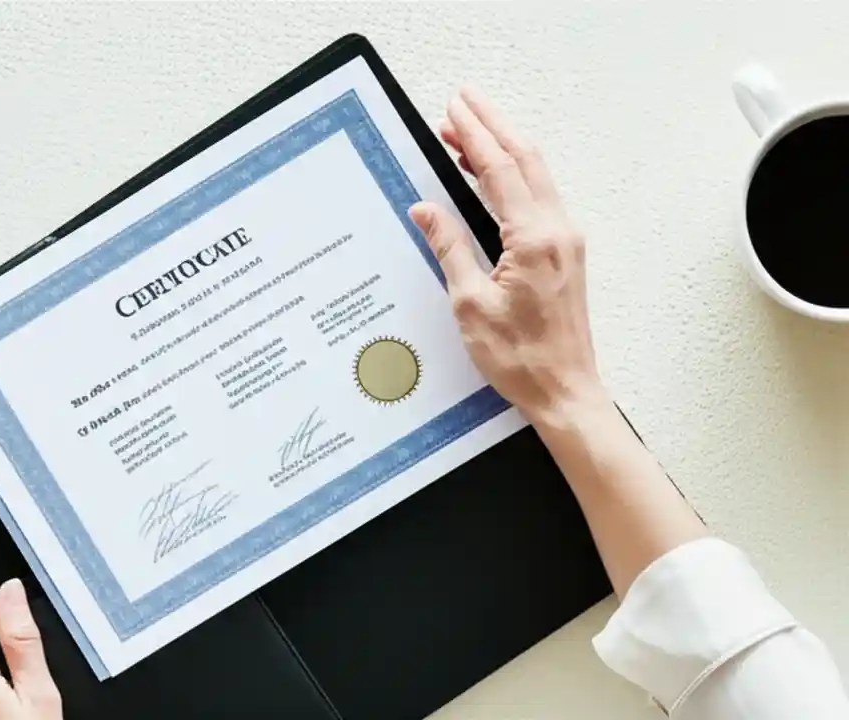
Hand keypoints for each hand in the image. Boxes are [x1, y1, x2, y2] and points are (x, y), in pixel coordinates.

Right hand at [409, 88, 606, 426]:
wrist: (565, 391)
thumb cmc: (520, 358)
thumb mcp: (469, 303)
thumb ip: (449, 247)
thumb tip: (427, 209)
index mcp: (533, 240)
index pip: (499, 170)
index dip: (474, 136)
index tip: (454, 110)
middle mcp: (557, 232)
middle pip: (525, 159)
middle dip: (493, 126)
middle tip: (464, 102)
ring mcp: (566, 241)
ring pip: (535, 175)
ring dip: (503, 149)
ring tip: (469, 134)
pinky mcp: (565, 254)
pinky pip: (540, 198)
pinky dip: (514, 177)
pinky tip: (493, 178)